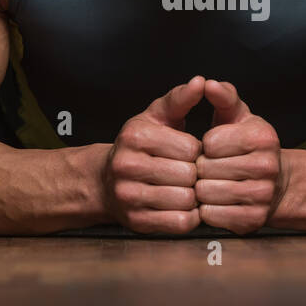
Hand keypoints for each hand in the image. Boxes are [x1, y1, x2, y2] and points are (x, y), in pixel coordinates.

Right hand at [102, 75, 204, 234]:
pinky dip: (188, 216)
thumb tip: (200, 81)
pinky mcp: (136, 221)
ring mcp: (129, 196)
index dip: (198, 151)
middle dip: (197, 174)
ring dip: (194, 196)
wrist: (105, 182)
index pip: (191, 147)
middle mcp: (127, 165)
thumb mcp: (156, 116)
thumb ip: (179, 99)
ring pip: (186, 200)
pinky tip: (182, 205)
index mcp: (135, 135)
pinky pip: (179, 223)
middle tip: (191, 172)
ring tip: (187, 188)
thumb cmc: (140, 145)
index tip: (191, 153)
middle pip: (189, 175)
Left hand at [195, 80, 283, 234]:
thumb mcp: (237, 116)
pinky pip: (212, 215)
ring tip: (209, 183)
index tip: (214, 147)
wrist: (275, 183)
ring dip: (201, 189)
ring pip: (206, 193)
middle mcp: (267, 166)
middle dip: (200, 167)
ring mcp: (262, 196)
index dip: (205, 145)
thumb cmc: (246, 144)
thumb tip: (207, 83)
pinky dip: (206, 209)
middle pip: (206, 169)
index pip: (210, 143)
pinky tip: (214, 200)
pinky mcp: (252, 220)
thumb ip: (222, 97)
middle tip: (209, 168)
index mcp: (263, 137)